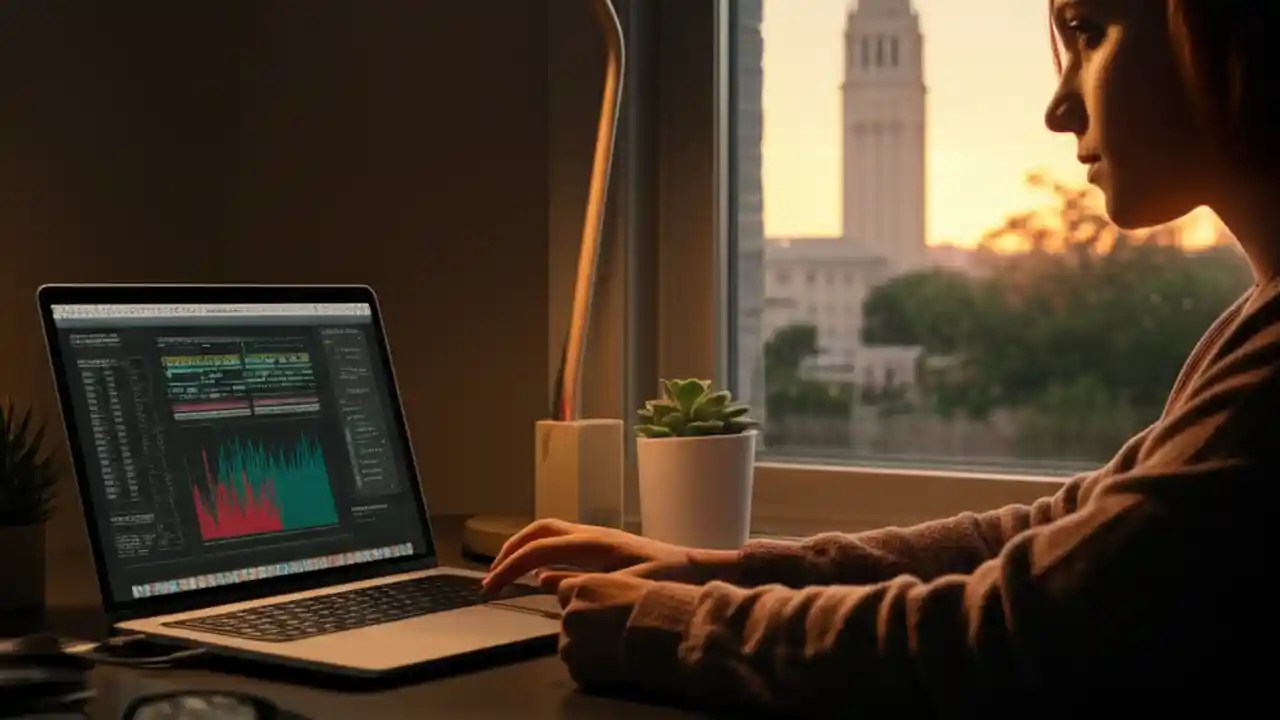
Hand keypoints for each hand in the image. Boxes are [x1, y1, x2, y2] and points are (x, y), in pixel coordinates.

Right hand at [481, 518, 739, 597]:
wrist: (698, 567)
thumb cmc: (670, 577)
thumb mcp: (629, 587)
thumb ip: (587, 586)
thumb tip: (548, 583)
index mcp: (595, 542)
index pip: (540, 548)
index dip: (511, 566)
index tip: (492, 587)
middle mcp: (592, 534)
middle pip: (540, 530)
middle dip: (511, 550)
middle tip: (492, 578)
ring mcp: (598, 538)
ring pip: (550, 534)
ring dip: (524, 549)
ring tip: (506, 574)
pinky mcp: (604, 548)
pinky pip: (564, 546)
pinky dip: (542, 557)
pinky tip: (539, 578)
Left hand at [555, 572, 650, 690]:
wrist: (666, 635)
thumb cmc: (654, 603)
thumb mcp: (624, 580)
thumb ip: (595, 585)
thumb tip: (559, 584)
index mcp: (579, 587)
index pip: (565, 592)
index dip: (584, 601)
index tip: (602, 609)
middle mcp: (569, 613)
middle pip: (568, 620)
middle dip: (583, 626)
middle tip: (612, 632)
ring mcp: (570, 643)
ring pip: (570, 646)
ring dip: (585, 648)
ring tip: (614, 650)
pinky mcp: (578, 669)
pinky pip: (578, 669)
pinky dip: (591, 670)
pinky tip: (614, 664)